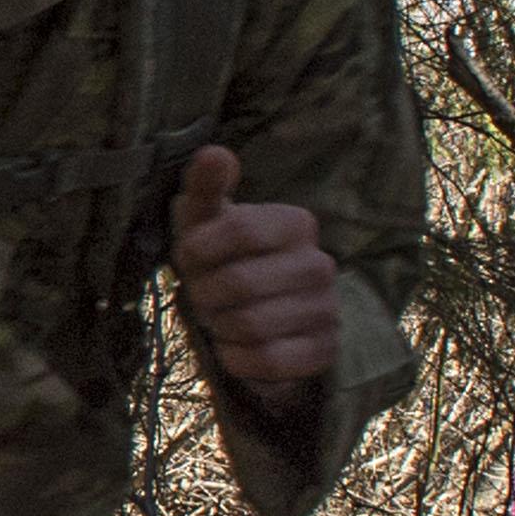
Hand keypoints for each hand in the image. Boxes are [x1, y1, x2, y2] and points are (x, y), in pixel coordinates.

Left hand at [168, 144, 339, 407]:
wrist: (256, 317)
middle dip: (205, 295)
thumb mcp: (206, 221)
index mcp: (296, 223)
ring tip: (222, 319)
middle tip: (203, 296)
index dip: (199, 250)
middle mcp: (319, 263)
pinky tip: (237, 347)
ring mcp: (327, 309)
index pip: (240, 229)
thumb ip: (206, 186)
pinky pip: (266, 361)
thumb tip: (214, 153)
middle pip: (239, 283)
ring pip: (250, 325)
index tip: (188, 258)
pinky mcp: (323, 351)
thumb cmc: (222, 259)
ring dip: (219, 327)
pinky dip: (237, 359)